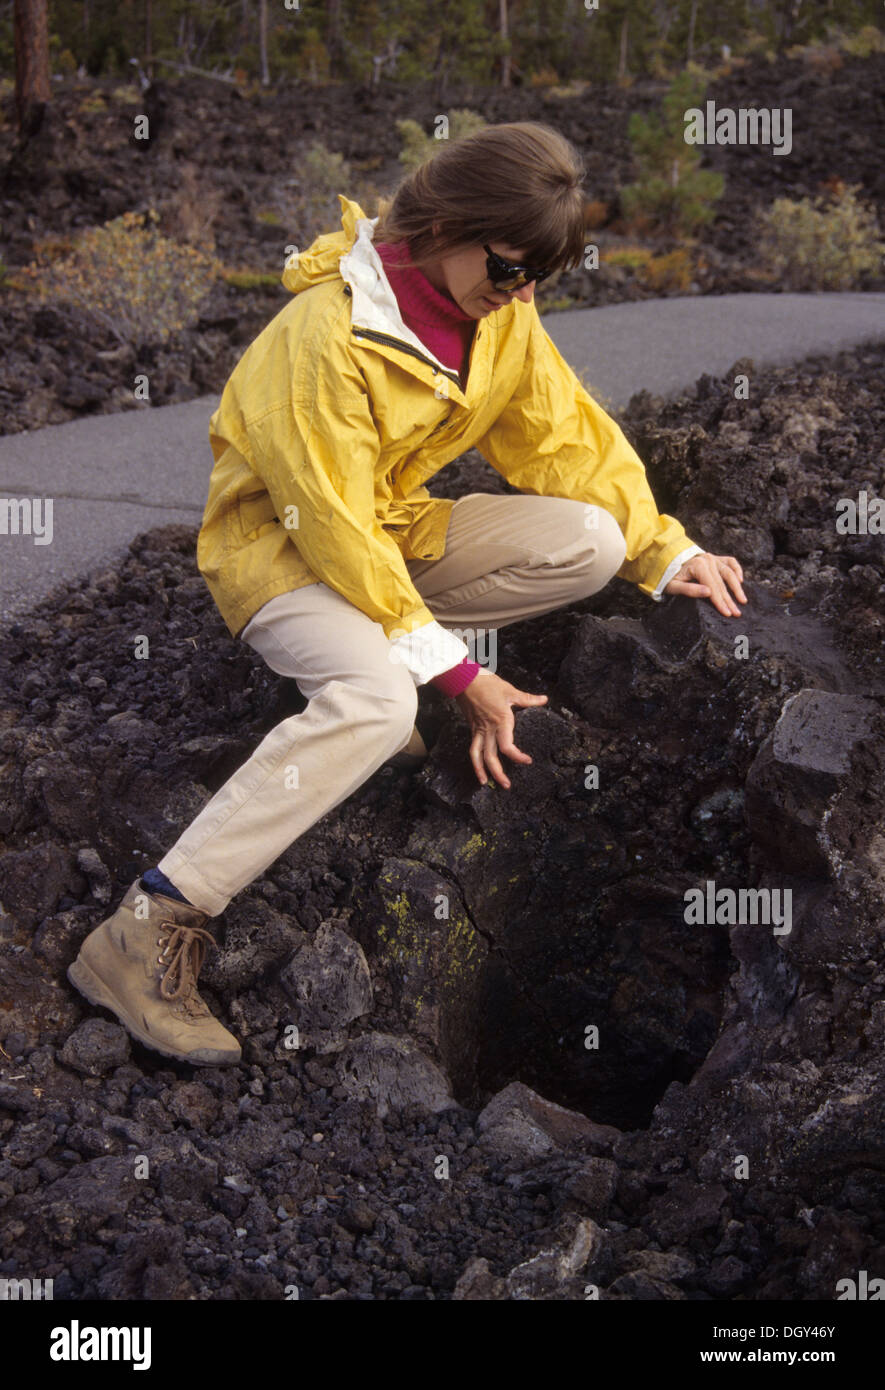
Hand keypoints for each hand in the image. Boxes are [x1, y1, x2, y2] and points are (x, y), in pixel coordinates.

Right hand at [454, 669, 547, 788]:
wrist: (464, 680)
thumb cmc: (488, 684)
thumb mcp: (510, 690)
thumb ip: (528, 699)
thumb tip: (544, 699)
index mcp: (501, 720)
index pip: (507, 746)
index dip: (517, 757)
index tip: (527, 761)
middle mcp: (488, 729)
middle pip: (491, 756)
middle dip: (498, 773)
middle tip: (507, 785)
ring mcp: (478, 730)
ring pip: (478, 756)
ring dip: (481, 770)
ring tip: (485, 783)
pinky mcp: (472, 729)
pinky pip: (472, 749)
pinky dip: (474, 761)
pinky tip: (478, 769)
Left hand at [664, 552, 746, 616]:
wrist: (667, 561)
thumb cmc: (669, 576)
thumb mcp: (673, 586)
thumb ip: (689, 589)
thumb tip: (708, 593)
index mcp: (697, 566)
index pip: (712, 587)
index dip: (720, 601)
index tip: (727, 613)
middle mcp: (708, 560)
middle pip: (721, 584)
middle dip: (729, 600)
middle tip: (736, 613)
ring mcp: (713, 558)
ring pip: (729, 573)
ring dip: (737, 588)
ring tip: (743, 601)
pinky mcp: (716, 558)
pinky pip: (730, 562)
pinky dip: (737, 570)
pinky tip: (741, 580)